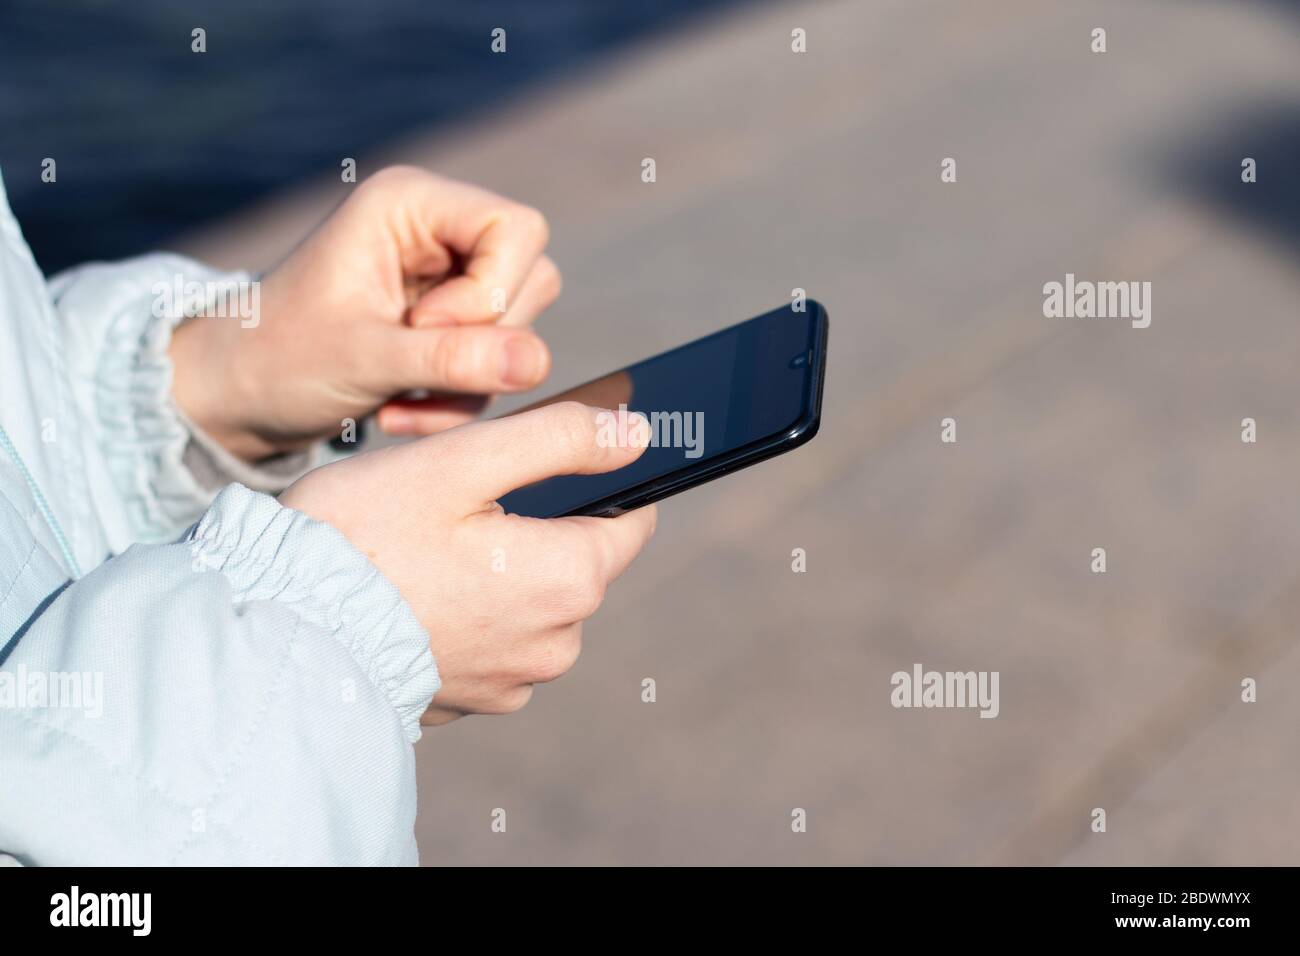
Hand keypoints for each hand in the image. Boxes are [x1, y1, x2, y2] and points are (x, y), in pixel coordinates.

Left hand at [169, 166, 560, 460]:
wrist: (239, 398)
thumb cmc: (280, 359)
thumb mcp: (364, 359)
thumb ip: (452, 359)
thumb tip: (538, 363)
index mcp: (411, 203)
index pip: (516, 228)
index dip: (492, 290)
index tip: (425, 331)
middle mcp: (440, 229)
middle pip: (530, 279)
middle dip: (482, 344)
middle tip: (409, 371)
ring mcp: (451, 277)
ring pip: (521, 328)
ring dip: (471, 382)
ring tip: (402, 400)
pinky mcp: (454, 322)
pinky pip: (501, 362)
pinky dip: (460, 397)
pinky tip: (402, 407)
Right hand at [279, 402, 656, 723]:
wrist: (279, 631)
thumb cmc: (365, 535)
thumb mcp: (463, 462)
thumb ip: (558, 439)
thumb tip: (636, 435)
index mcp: (569, 579)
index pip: (632, 519)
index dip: (595, 481)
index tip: (546, 465)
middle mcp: (557, 643)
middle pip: (579, 561)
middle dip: (538, 526)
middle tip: (458, 506)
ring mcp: (513, 681)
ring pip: (536, 603)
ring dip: (503, 574)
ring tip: (429, 552)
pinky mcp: (472, 701)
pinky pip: (495, 642)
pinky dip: (471, 615)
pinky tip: (418, 595)